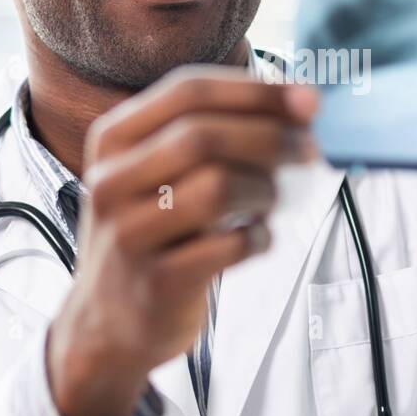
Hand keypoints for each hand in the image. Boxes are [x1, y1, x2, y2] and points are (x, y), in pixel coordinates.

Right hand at [46, 68, 319, 415]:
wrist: (107, 324)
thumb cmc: (153, 232)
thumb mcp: (157, 172)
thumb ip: (213, 132)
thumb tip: (300, 105)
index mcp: (113, 139)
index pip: (188, 90)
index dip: (256, 91)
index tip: (308, 102)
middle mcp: (111, 181)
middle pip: (202, 136)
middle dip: (270, 137)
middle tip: (309, 151)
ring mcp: (128, 234)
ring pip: (216, 187)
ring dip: (263, 190)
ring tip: (270, 200)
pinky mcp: (156, 283)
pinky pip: (229, 246)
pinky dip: (257, 237)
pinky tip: (255, 239)